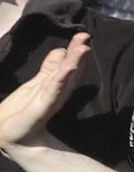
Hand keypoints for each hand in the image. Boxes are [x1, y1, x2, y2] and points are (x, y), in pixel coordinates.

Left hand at [0, 30, 89, 147]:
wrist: (9, 136)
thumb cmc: (21, 113)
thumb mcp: (35, 85)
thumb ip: (49, 69)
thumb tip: (62, 50)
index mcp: (54, 86)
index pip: (66, 64)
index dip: (74, 50)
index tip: (83, 35)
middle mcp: (56, 92)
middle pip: (69, 69)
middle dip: (77, 53)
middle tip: (85, 36)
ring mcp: (49, 100)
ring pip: (63, 78)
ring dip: (74, 63)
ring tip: (83, 48)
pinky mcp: (41, 108)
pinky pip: (52, 91)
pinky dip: (61, 80)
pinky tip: (68, 69)